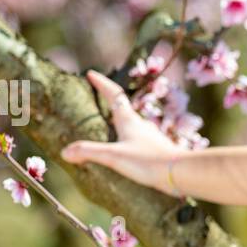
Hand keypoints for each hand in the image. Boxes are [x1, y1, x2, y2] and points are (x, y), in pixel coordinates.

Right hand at [60, 70, 182, 190]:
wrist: (181, 173)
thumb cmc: (149, 161)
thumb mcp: (114, 156)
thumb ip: (89, 152)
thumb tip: (65, 152)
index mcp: (129, 121)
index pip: (114, 95)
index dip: (102, 83)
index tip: (90, 73)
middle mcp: (141, 126)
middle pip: (123, 108)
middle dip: (109, 102)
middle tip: (97, 99)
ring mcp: (150, 138)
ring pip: (132, 125)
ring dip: (119, 122)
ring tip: (107, 128)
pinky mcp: (156, 152)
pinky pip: (138, 142)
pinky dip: (127, 141)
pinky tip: (126, 153)